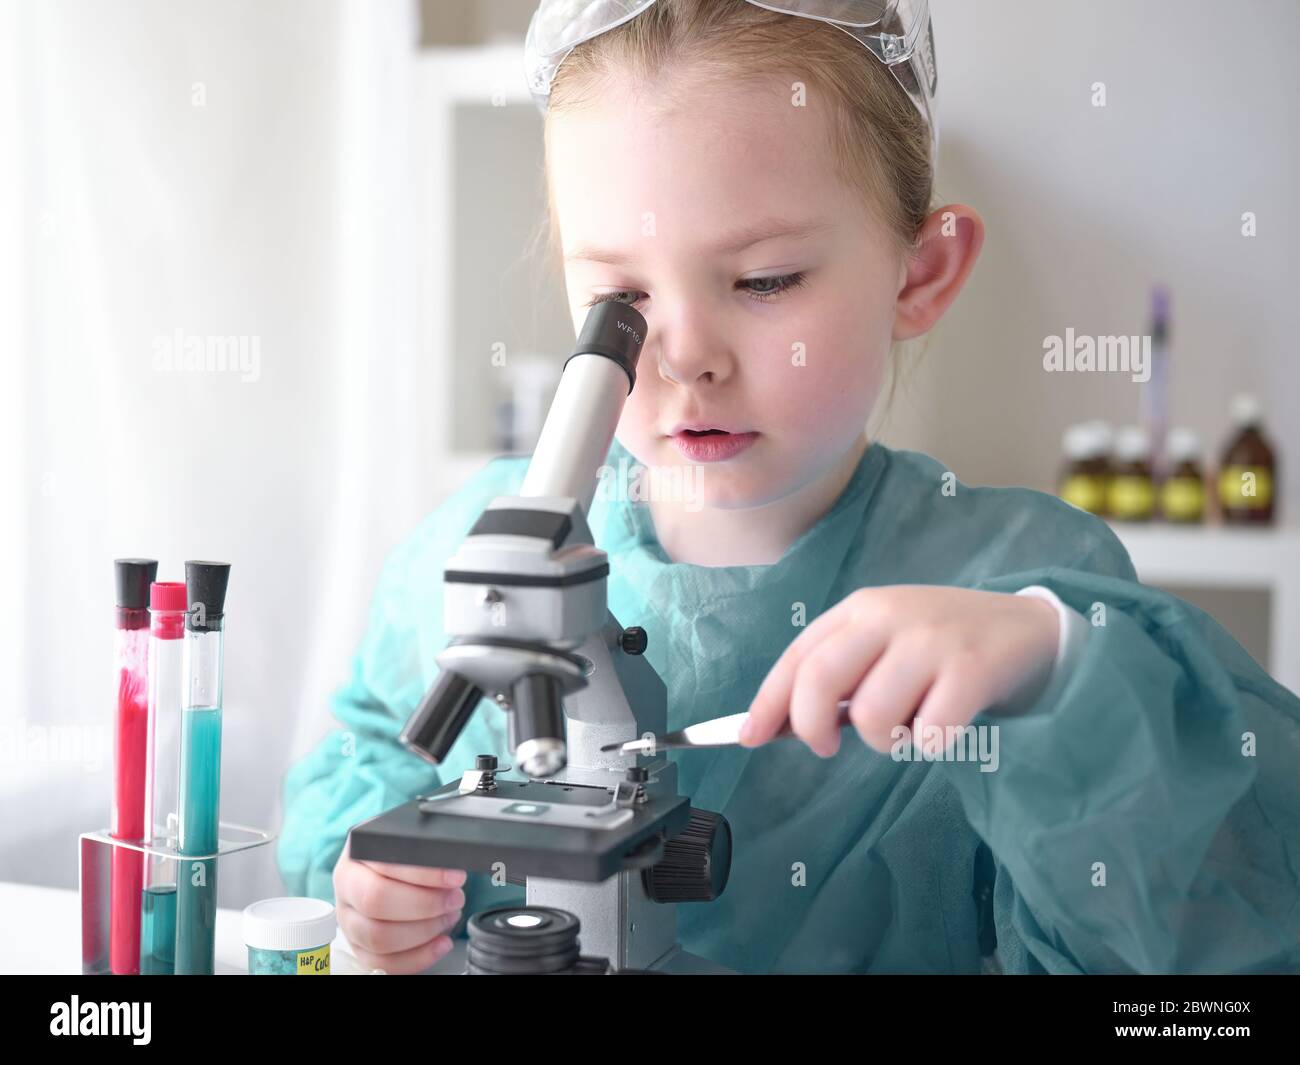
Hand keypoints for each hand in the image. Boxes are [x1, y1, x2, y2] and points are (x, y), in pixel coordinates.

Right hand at [333, 837, 466, 973]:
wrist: (384, 866)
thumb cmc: (403, 855)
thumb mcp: (410, 839)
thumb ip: (426, 847)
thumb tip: (453, 860)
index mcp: (357, 852)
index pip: (386, 864)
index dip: (425, 874)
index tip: (455, 877)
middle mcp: (347, 885)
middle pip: (377, 902)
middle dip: (426, 904)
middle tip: (454, 899)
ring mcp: (348, 918)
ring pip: (379, 937)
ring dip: (424, 931)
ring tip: (449, 917)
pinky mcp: (357, 945)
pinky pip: (382, 963)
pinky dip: (417, 958)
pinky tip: (440, 943)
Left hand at [739, 586, 1058, 756]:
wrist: (1031, 628)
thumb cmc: (944, 645)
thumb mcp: (886, 641)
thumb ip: (841, 672)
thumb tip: (779, 725)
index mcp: (861, 609)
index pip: (798, 658)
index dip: (768, 702)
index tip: (748, 737)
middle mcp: (890, 617)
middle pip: (819, 681)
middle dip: (810, 727)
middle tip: (826, 747)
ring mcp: (932, 641)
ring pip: (873, 718)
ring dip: (886, 741)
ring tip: (911, 724)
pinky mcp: (973, 669)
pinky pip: (928, 735)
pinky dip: (931, 745)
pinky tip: (945, 726)